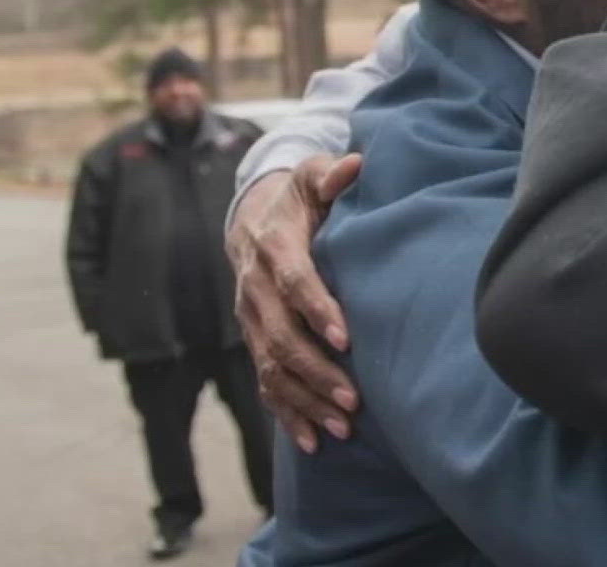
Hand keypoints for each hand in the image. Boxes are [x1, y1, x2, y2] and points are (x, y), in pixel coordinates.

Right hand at [227, 153, 360, 452]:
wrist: (253, 217)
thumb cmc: (300, 197)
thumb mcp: (312, 177)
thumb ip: (331, 174)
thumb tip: (354, 165)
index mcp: (274, 247)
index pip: (294, 281)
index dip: (317, 308)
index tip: (347, 337)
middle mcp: (256, 288)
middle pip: (282, 336)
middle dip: (317, 371)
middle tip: (354, 399)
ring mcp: (252, 319)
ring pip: (273, 367)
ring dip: (306, 400)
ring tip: (343, 426)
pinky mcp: (256, 339)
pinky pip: (267, 383)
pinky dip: (288, 414)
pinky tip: (314, 441)